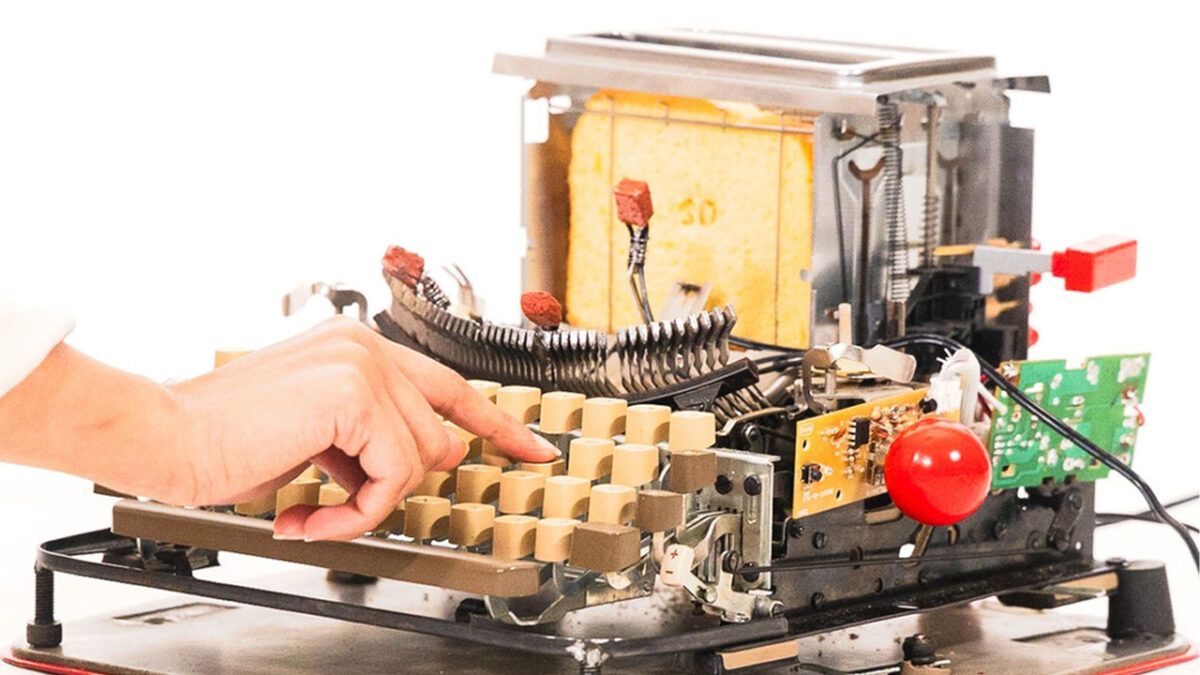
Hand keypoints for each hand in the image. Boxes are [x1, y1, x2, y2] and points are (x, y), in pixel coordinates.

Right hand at [170, 316, 557, 539]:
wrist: (168, 441)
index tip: (533, 448)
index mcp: (359, 347)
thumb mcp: (319, 436)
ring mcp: (366, 364)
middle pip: (437, 435)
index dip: (499, 424)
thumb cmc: (229, 440)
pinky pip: (393, 477)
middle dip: (392, 483)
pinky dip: (356, 512)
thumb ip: (373, 436)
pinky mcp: (357, 394)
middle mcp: (368, 345)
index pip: (450, 387)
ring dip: (365, 503)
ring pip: (418, 460)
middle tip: (329, 503)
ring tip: (309, 510)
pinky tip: (307, 514)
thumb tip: (425, 460)